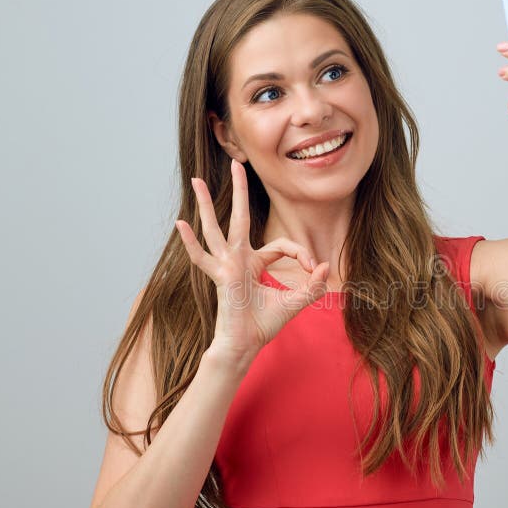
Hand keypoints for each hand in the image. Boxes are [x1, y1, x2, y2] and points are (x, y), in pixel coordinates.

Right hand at [175, 159, 329, 362]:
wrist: (246, 344)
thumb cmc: (264, 324)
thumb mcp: (296, 301)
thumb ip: (312, 286)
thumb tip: (325, 267)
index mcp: (254, 262)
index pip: (280, 245)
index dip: (300, 252)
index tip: (314, 268)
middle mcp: (238, 258)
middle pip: (240, 217)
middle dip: (240, 190)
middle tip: (236, 163)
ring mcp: (226, 265)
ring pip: (215, 228)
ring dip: (207, 204)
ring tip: (196, 180)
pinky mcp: (220, 276)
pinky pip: (202, 258)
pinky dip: (191, 243)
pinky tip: (182, 224)